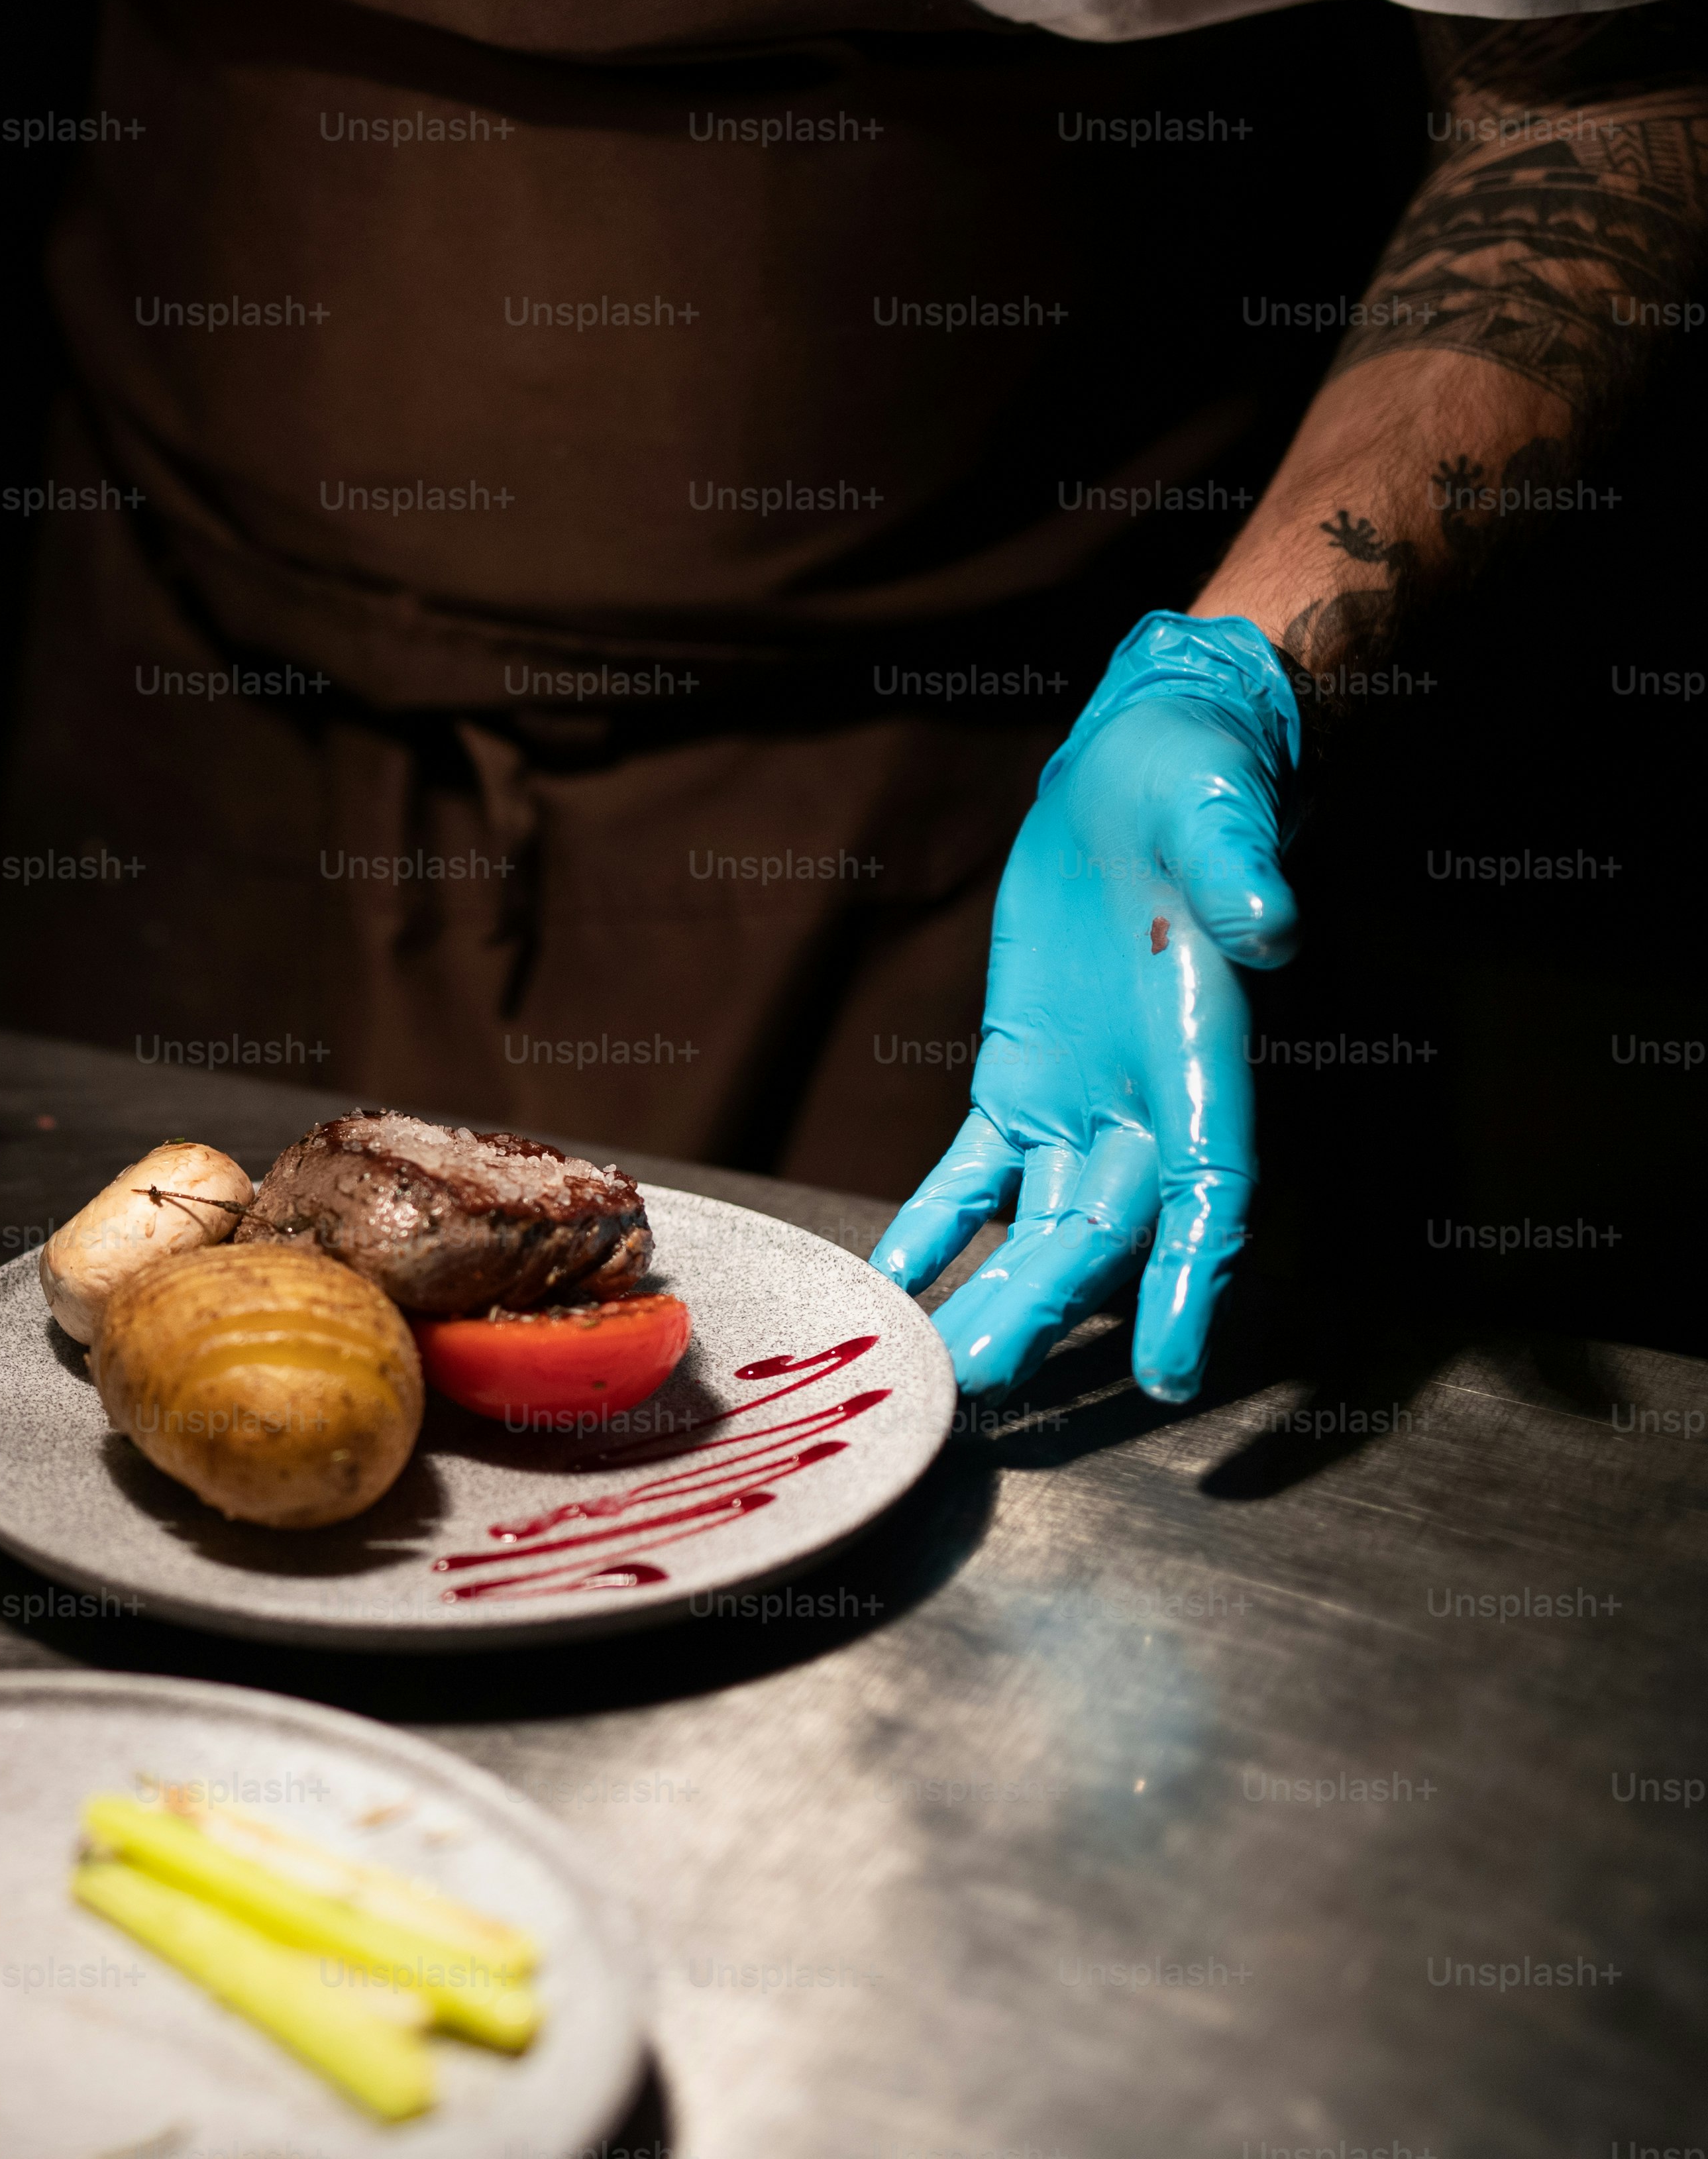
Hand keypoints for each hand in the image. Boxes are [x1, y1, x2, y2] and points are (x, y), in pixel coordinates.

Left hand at [872, 615, 1301, 1400]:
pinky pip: (976, 1175)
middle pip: (1104, 1238)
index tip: (1170, 1375)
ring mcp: (1086, 1101)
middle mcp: (1154, 1104)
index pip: (1212, 1198)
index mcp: (1208, 1057)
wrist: (1145, 769)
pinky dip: (936, 1227)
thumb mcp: (1221, 809)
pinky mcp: (1023, 1079)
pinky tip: (891, 1281)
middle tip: (972, 1392)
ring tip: (928, 1368)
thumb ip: (1245, 867)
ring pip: (1038, 1228)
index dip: (1193, 1285)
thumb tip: (1270, 918)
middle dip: (1044, 1317)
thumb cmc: (1199, 787)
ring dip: (988, 1296)